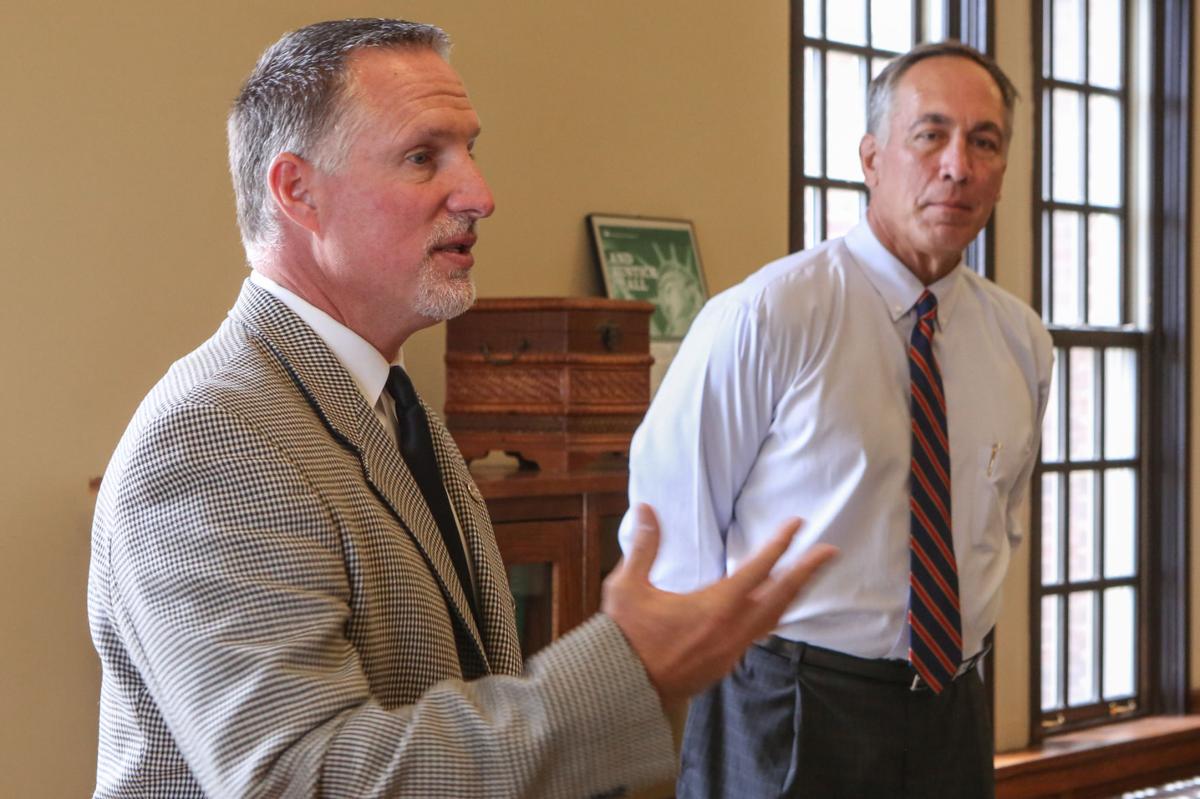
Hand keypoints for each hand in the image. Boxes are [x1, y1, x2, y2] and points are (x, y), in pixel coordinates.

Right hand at [601, 504, 836, 709]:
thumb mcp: (628, 587)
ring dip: (792, 595)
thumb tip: (645, 509)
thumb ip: (644, 547)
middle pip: (781, 595)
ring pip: (774, 619)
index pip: (758, 568)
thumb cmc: (625, 636)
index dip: (780, 543)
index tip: (797, 524)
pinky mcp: (725, 664)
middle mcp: (733, 628)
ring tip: (806, 579)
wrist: (624, 687)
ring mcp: (732, 649)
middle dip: (807, 570)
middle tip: (829, 552)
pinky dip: (772, 618)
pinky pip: (758, 636)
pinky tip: (771, 611)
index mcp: (715, 605)